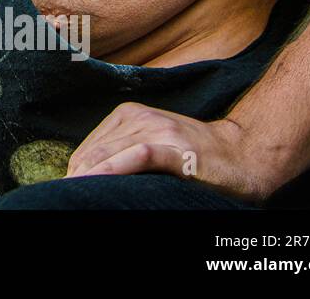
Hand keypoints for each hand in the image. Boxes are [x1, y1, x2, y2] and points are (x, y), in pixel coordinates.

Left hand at [65, 102, 276, 202]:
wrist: (244, 153)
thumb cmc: (196, 155)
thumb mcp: (153, 142)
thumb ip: (122, 150)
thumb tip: (86, 172)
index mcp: (130, 114)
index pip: (90, 145)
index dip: (76, 169)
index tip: (67, 188)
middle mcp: (141, 117)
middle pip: (96, 151)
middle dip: (78, 175)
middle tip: (65, 196)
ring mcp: (159, 131)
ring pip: (112, 153)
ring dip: (91, 175)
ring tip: (76, 194)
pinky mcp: (176, 148)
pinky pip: (138, 156)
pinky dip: (115, 168)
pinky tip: (98, 180)